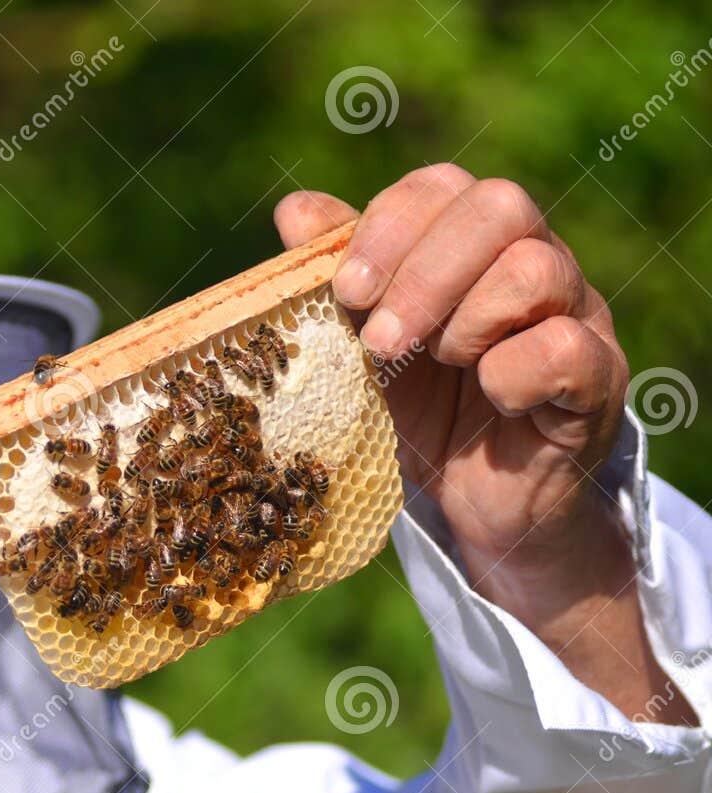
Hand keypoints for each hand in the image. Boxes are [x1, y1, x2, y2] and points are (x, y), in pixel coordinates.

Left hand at [275, 165, 626, 585]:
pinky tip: (492, 400)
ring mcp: (576, 313)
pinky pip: (563, 347)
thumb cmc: (422, 413)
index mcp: (474, 245)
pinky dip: (511, 375)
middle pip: (499, 207)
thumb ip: (339, 280)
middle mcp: (536, 261)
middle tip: (380, 341)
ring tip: (441, 366)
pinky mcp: (598, 376)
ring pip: (535, 269)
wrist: (476, 503)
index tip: (347, 291)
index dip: (388, 227)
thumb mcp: (365, 348)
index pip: (442, 187)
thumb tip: (296, 211)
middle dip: (423, 273)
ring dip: (464, 322)